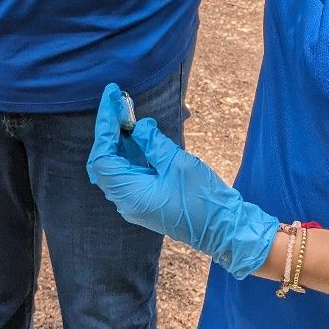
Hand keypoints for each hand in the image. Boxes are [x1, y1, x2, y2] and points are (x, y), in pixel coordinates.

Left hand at [88, 83, 277, 278]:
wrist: (226, 229)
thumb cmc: (205, 200)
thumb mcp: (179, 164)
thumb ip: (154, 143)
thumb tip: (138, 126)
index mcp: (130, 196)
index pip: (103, 157)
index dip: (105, 126)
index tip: (111, 98)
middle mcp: (127, 201)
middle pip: (106, 160)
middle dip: (110, 128)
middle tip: (117, 99)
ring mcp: (136, 201)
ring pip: (118, 164)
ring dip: (121, 136)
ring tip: (127, 108)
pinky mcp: (147, 198)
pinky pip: (131, 171)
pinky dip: (132, 149)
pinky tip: (138, 130)